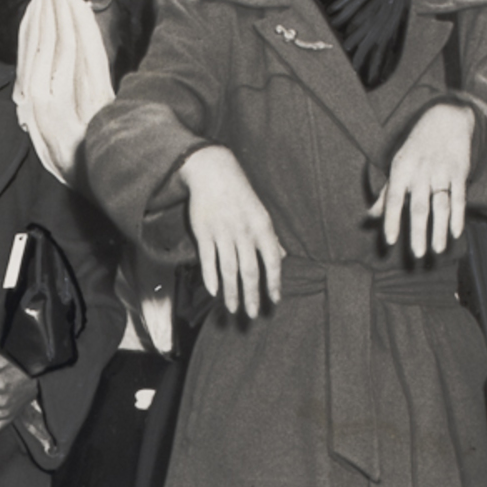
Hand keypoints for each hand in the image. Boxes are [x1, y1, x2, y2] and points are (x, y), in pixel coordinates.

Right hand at [176, 146, 285, 316]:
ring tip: (233, 309)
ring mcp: (223, 233)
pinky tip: (214, 291)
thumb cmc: (240, 194)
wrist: (213, 172)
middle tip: (251, 314)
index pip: (272, 261)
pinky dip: (210, 276)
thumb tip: (282, 257)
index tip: (274, 300)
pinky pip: (208, 259)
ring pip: (229, 269)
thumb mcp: (261, 213)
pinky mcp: (204, 232)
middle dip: (252, 295)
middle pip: (250, 271)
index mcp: (262, 227)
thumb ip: (270, 238)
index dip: (274, 283)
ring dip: (231, 292)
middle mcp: (244, 232)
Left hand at [368, 101, 473, 255]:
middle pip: (419, 206)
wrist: (445, 119)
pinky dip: (458, 215)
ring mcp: (441, 171)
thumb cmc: (416, 148)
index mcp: (401, 169)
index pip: (394, 198)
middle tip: (417, 254)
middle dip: (418, 231)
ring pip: (441, 205)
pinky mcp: (460, 171)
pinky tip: (455, 233)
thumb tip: (369, 216)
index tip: (390, 241)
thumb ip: (386, 193)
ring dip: (440, 229)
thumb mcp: (398, 165)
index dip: (391, 220)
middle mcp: (421, 171)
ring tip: (438, 250)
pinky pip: (459, 197)